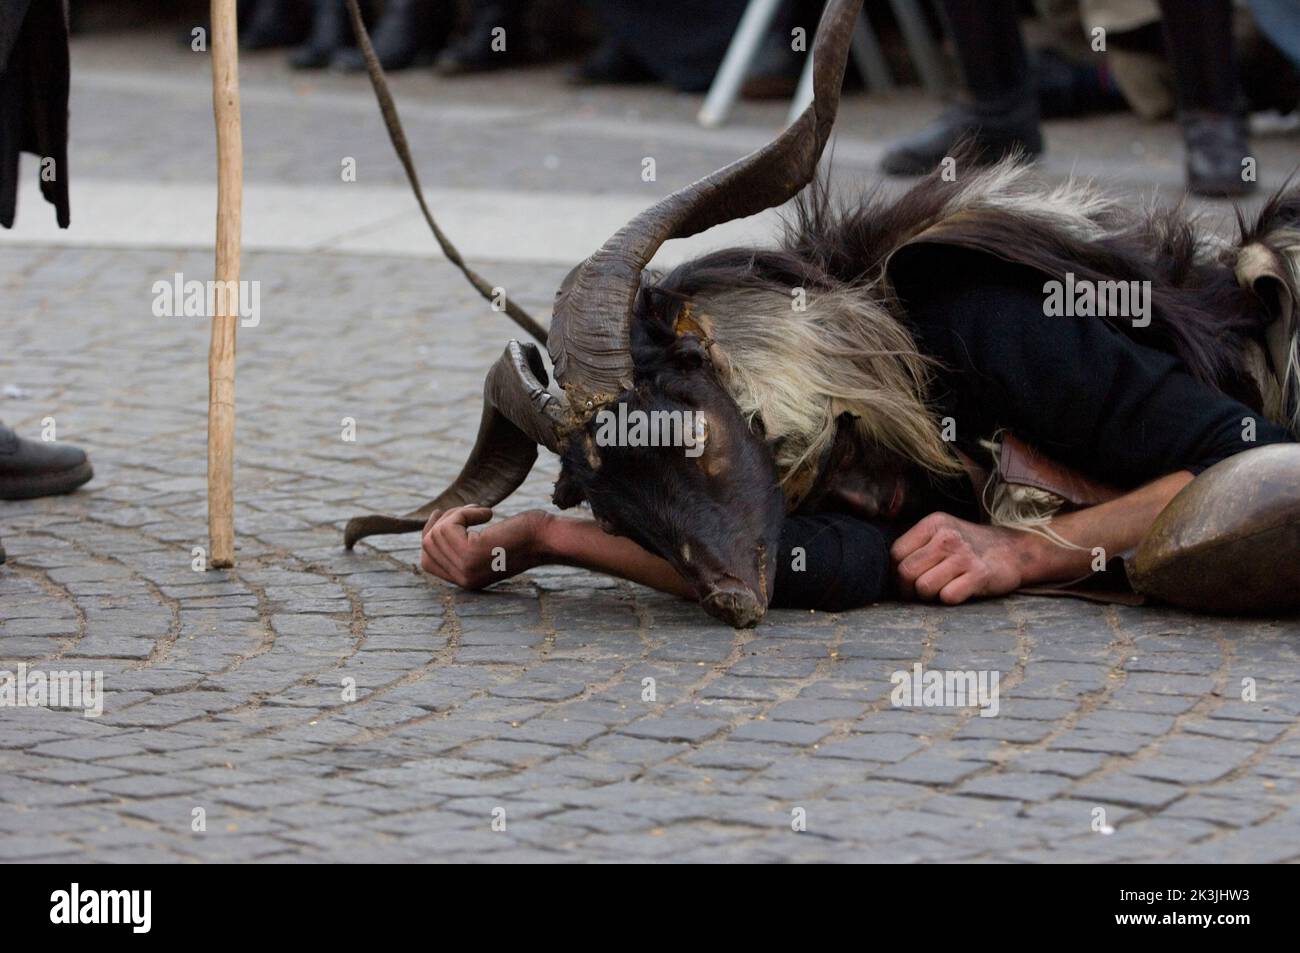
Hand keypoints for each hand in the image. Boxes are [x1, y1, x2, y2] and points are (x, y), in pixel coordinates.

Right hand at [419, 506, 551, 588]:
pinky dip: (464, 512)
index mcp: (465, 581)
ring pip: (435, 534)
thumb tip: (431, 525)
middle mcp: (462, 580)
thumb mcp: (485, 545)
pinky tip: (487, 513)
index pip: (427, 563)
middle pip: (428, 546)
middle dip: (443, 522)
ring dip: (456, 514)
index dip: (430, 537)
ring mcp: (466, 569)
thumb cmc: (524, 536)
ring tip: (481, 512)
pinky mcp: (472, 553)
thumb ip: (460, 545)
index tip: (442, 517)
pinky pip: (449, 526)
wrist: (548, 540)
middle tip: (470, 511)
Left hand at [890, 512, 1027, 604]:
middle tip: (921, 591)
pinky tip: (959, 590)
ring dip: (929, 596)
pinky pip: (948, 597)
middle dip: (909, 589)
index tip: (908, 580)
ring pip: (924, 587)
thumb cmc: (967, 547)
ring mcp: (964, 555)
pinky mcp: (980, 574)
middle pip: (906, 572)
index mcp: (933, 524)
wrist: (1013, 550)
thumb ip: (916, 547)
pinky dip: (949, 600)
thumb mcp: (941, 534)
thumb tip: (887, 574)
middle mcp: (947, 536)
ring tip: (941, 589)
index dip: (897, 573)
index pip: (896, 554)